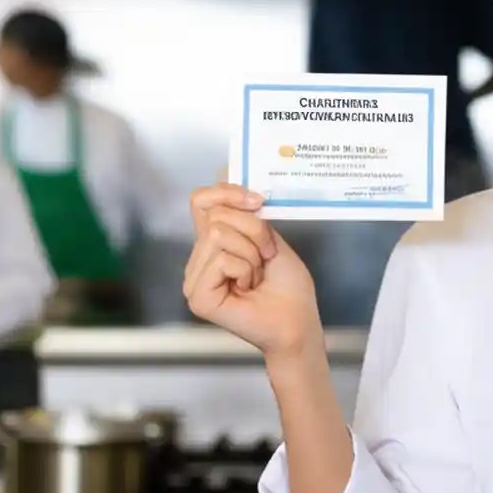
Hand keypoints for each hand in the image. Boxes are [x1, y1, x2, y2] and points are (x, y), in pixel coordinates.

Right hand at [183, 185, 321, 358]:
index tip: (257, 201)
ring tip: (257, 276)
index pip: (201, 200)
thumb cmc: (289, 286)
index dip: (227, 191)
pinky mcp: (197, 295)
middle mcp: (199, 258)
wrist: (298, 321)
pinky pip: (221, 259)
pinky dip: (245, 269)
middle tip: (266, 257)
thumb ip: (247, 213)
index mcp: (213, 242)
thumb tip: (228, 171)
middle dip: (253, 230)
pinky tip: (248, 288)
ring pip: (219, 234)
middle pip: (216, 215)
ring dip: (252, 253)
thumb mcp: (270, 238)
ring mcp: (194, 278)